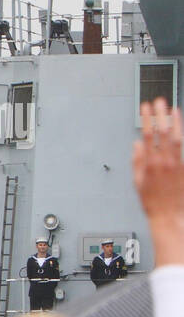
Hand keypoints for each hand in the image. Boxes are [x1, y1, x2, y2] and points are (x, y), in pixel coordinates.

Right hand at [133, 99, 183, 265]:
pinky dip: (182, 132)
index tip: (145, 107)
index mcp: (150, 163)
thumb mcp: (137, 183)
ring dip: (174, 120)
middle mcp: (165, 160)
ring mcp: (177, 162)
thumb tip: (137, 145)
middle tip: (159, 101)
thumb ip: (137, 161)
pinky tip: (181, 125)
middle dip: (161, 114)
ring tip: (172, 108)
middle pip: (163, 131)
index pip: (147, 135)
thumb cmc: (154, 203)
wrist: (170, 215)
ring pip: (176, 136)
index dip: (146, 119)